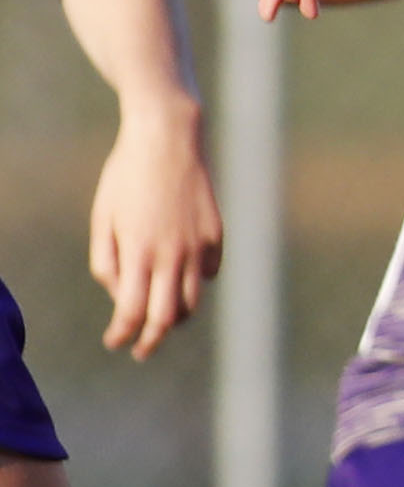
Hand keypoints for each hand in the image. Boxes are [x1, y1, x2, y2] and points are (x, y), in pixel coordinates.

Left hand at [89, 103, 221, 356]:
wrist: (168, 136)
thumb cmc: (126, 176)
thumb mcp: (102, 218)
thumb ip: (106, 263)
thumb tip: (121, 295)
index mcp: (138, 252)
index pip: (131, 313)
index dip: (121, 335)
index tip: (114, 342)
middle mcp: (172, 254)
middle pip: (166, 318)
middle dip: (151, 341)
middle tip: (141, 350)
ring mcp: (198, 244)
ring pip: (193, 301)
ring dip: (177, 317)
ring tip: (163, 320)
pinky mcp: (217, 232)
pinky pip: (209, 272)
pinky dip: (195, 282)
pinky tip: (182, 276)